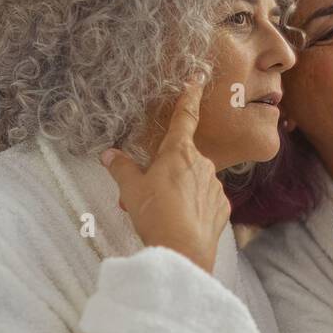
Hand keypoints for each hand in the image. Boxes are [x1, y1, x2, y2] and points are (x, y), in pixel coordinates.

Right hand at [101, 81, 228, 273]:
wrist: (183, 250)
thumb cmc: (156, 215)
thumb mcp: (131, 189)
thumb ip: (120, 168)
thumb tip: (109, 154)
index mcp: (179, 153)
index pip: (185, 118)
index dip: (189, 98)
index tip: (196, 82)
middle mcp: (202, 165)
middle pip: (182, 160)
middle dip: (164, 174)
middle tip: (144, 194)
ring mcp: (215, 186)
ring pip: (193, 182)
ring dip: (177, 193)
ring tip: (159, 214)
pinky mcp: (223, 208)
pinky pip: (205, 201)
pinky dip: (193, 208)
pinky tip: (181, 222)